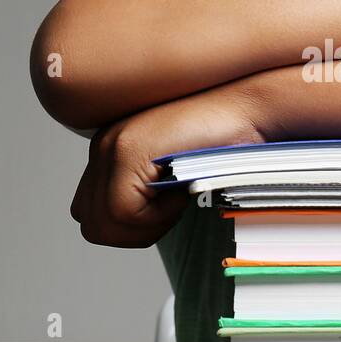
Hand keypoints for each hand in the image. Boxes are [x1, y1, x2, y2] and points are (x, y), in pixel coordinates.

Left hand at [70, 89, 262, 246]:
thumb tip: (128, 229)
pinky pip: (124, 213)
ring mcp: (111, 146)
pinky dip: (158, 215)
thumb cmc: (225, 144)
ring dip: (146, 225)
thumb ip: (145, 192)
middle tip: (172, 209)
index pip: (92, 213)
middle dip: (133, 233)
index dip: (131, 226)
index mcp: (110, 151)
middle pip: (91, 223)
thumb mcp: (173, 174)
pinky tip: (183, 191)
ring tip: (178, 198)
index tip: (168, 206)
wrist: (250, 108)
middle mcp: (102, 146)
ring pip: (103, 224)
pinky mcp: (128, 150)